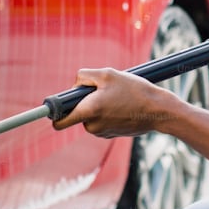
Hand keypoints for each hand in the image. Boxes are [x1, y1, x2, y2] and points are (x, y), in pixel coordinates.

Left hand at [51, 68, 177, 137]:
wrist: (159, 110)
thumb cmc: (134, 90)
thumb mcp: (107, 74)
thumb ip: (83, 76)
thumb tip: (74, 85)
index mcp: (89, 111)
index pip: (60, 122)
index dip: (53, 114)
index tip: (49, 108)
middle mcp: (93, 126)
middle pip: (77, 113)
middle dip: (84, 101)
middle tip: (102, 90)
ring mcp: (103, 133)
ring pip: (90, 116)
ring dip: (98, 105)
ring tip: (117, 97)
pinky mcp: (112, 134)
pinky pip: (101, 120)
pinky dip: (107, 112)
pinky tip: (123, 105)